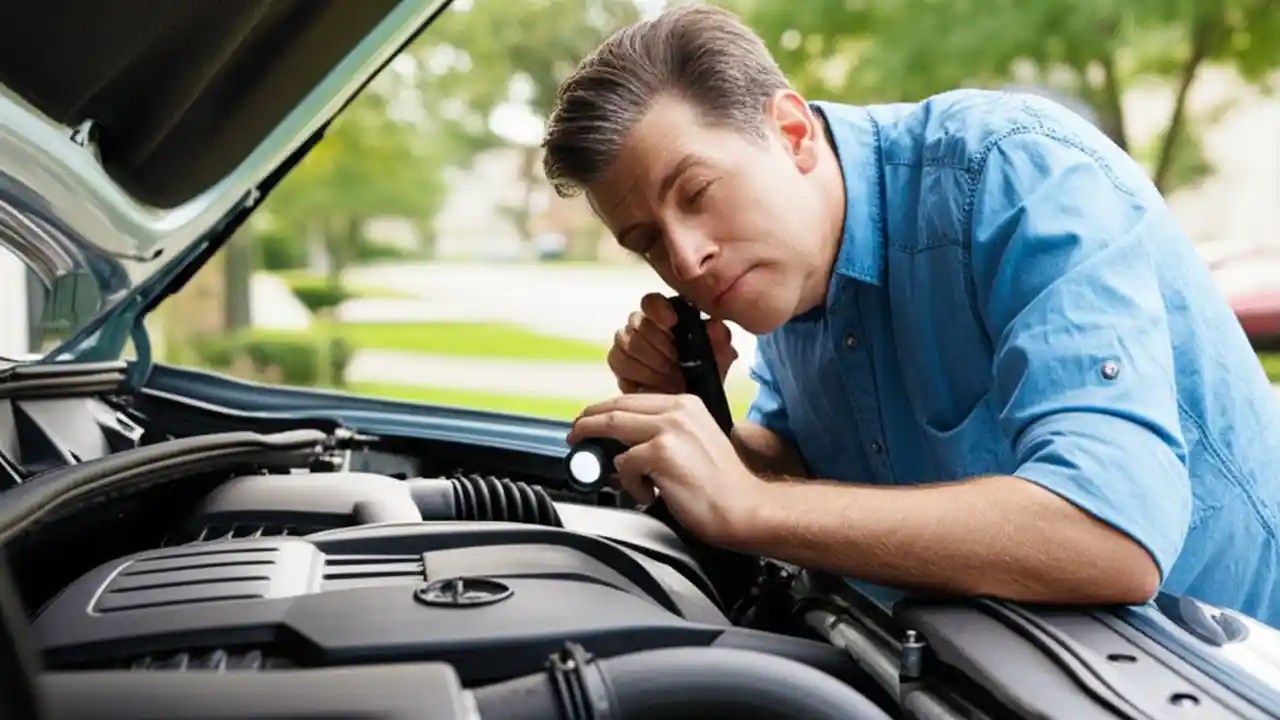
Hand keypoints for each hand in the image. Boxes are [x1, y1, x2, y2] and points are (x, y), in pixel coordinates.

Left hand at [567, 393, 766, 546]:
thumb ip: (658, 438)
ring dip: (602, 454)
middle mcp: (677, 410)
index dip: (603, 410)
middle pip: (615, 408)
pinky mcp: (661, 453)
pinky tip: (649, 493)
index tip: (589, 422)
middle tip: (575, 436)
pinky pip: (623, 464)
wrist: (745, 508)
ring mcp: (669, 429)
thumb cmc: (721, 486)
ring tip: (608, 472)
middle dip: (588, 422)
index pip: (631, 400)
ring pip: (611, 428)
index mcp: (685, 404)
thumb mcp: (691, 445)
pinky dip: (629, 483)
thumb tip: (620, 450)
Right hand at [608, 293, 737, 393]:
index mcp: (669, 312)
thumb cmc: (706, 371)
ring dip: (651, 361)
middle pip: (638, 322)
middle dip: (660, 345)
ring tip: (670, 376)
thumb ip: (719, 339)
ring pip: (627, 341)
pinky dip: (637, 373)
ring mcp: (627, 341)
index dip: (659, 310)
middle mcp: (644, 322)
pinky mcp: (618, 361)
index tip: (672, 322)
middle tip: (678, 362)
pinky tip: (654, 383)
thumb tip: (715, 326)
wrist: (691, 399)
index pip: (652, 301)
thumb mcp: (720, 356)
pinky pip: (618, 360)